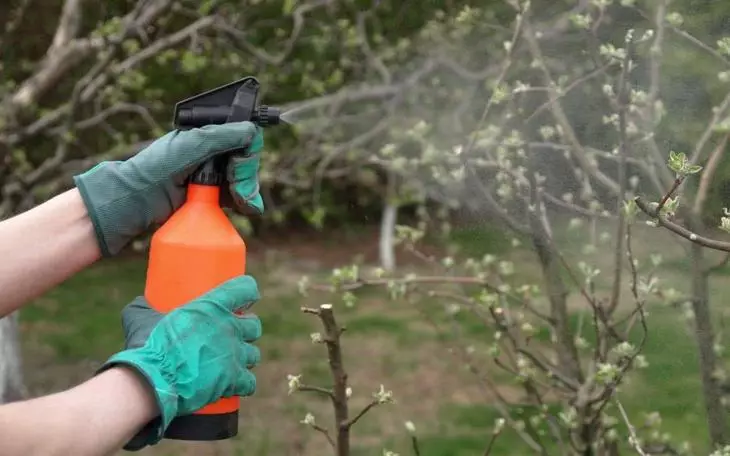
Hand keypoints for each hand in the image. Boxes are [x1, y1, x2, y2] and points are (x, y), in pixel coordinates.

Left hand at [73, 122, 264, 255]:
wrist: (137, 201)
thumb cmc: (156, 169)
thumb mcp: (189, 147)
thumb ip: (220, 137)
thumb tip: (250, 130)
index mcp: (208, 135)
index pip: (243, 138)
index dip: (247, 154)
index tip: (239, 169)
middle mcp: (212, 153)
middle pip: (246, 160)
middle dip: (247, 177)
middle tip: (240, 194)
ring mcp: (213, 175)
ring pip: (244, 179)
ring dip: (248, 191)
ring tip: (244, 205)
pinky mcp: (212, 196)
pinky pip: (237, 196)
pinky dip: (245, 201)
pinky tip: (245, 207)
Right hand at [98, 275, 261, 450]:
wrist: (152, 380)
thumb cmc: (148, 346)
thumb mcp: (141, 317)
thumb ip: (144, 307)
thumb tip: (141, 302)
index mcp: (213, 306)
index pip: (245, 289)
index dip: (247, 292)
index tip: (243, 298)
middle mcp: (229, 328)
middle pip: (253, 325)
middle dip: (246, 329)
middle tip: (232, 334)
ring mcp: (234, 355)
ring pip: (253, 354)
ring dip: (244, 357)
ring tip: (230, 361)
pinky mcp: (233, 380)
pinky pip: (250, 382)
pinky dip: (244, 384)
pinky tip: (235, 385)